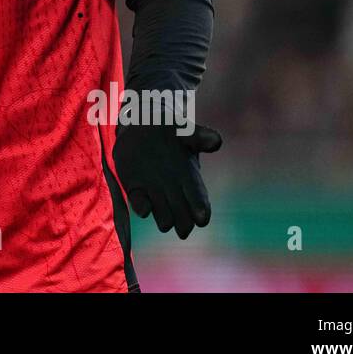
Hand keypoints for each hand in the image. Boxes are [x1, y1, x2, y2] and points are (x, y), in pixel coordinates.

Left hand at [113, 121, 221, 238]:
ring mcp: (154, 191)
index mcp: (189, 177)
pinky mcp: (135, 189)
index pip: (199, 200)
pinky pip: (139, 204)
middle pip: (183, 216)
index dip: (201, 210)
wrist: (140, 124)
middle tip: (183, 229)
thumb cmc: (169, 129)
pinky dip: (142, 207)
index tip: (202, 218)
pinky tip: (144, 207)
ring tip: (165, 221)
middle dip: (184, 223)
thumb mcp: (185, 130)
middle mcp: (173, 189)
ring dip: (164, 218)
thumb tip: (217, 141)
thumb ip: (200, 136)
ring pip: (163, 216)